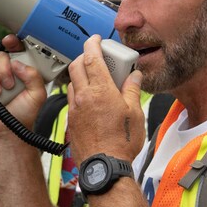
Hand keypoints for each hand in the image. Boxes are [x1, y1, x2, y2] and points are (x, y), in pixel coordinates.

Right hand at [0, 35, 47, 140]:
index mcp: (22, 68)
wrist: (6, 130)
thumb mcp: (37, 96)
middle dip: (3, 69)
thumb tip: (17, 64)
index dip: (12, 42)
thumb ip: (34, 77)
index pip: (17, 48)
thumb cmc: (23, 113)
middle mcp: (6, 69)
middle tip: (9, 85)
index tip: (10, 42)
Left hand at [66, 35, 145, 162]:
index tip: (95, 39)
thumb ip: (132, 90)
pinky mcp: (71, 121)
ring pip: (72, 83)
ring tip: (94, 81)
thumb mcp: (134, 113)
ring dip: (80, 76)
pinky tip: (89, 100)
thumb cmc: (120, 143)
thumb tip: (134, 76)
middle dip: (83, 57)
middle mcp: (83, 96)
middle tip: (95, 58)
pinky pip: (71, 100)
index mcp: (100, 90)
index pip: (91, 57)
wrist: (104, 167)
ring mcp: (74, 109)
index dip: (92, 44)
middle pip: (76, 66)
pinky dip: (78, 93)